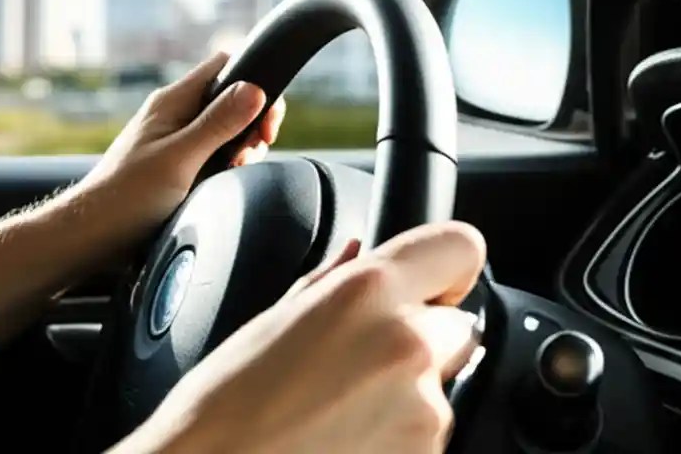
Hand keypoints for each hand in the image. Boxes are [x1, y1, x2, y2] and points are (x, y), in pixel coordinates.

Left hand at [69, 51, 286, 258]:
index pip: (225, 66)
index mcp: (174, 101)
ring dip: (240, 149)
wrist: (93, 234)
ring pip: (227, 131)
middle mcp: (176, 115)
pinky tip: (220, 183)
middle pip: (232, 100)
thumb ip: (218, 124)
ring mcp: (176, 140)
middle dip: (252, 124)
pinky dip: (225, 166)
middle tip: (248, 152)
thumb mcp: (181, 158)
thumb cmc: (126, 196)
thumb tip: (255, 89)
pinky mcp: (178, 165)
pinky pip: (214, 155)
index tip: (265, 119)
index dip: (254, 82)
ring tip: (230, 171)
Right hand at [120, 221, 486, 453]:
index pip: (459, 246)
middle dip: (422, 343)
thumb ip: (328, 283)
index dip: (446, 269)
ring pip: (441, 391)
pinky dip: (398, 441)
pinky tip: (344, 443)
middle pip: (457, 329)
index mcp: (366, 292)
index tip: (432, 288)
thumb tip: (357, 252)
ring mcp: (423, 410)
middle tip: (360, 369)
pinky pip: (428, 439)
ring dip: (407, 400)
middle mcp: (406, 343)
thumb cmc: (220, 414)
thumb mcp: (267, 326)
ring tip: (337, 416)